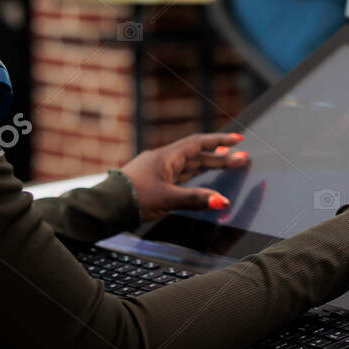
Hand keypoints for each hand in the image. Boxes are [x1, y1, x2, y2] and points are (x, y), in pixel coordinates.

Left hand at [120, 132, 249, 221]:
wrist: (107, 208)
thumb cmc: (134, 199)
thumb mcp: (168, 199)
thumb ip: (196, 199)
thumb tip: (221, 201)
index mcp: (167, 157)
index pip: (198, 144)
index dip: (219, 141)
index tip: (237, 140)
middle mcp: (163, 160)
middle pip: (197, 156)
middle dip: (220, 157)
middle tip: (242, 159)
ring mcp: (159, 171)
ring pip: (189, 166)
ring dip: (208, 165)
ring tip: (228, 164)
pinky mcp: (155, 183)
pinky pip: (180, 176)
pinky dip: (194, 178)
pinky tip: (202, 180)